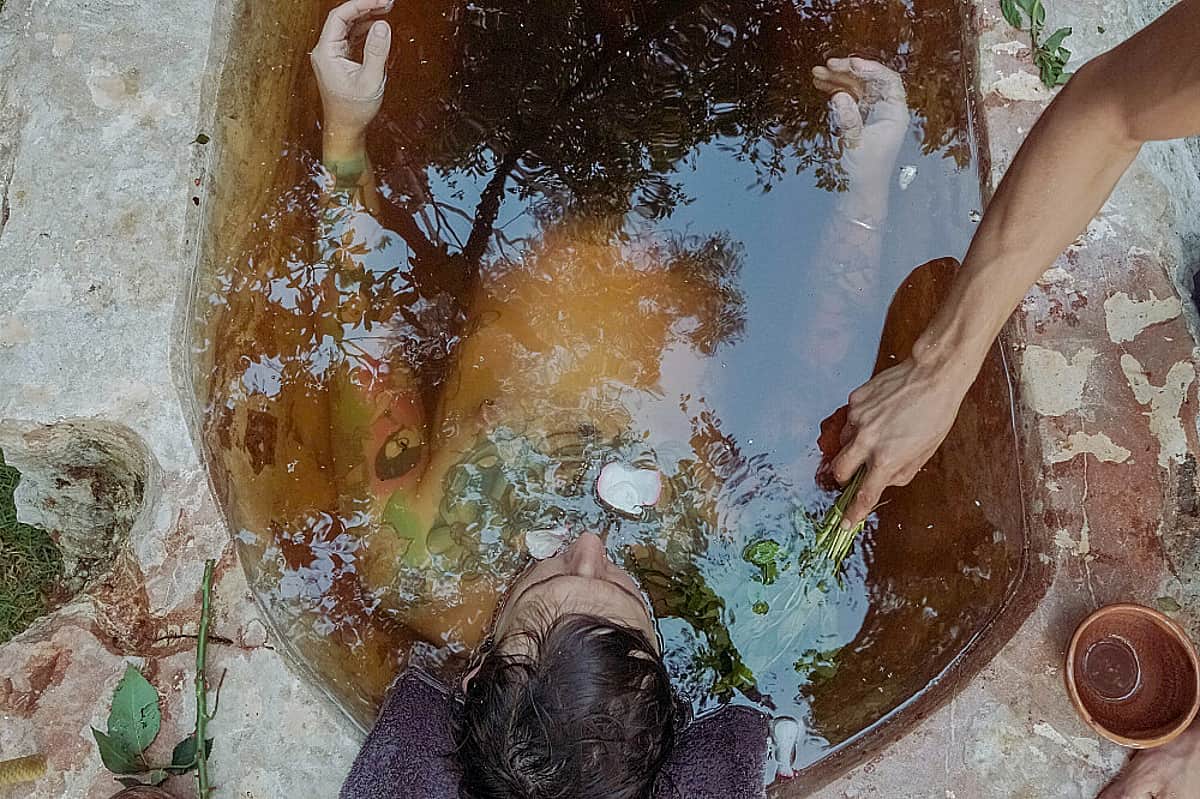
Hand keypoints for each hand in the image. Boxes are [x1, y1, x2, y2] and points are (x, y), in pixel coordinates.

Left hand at [310, 0, 393, 146]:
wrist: (346, 129)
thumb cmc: (353, 110)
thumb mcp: (370, 80)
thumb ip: (377, 52)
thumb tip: (382, 26)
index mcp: (327, 52)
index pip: (340, 16)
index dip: (360, 4)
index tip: (380, 1)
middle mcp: (326, 51)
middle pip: (343, 18)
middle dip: (365, 7)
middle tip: (387, 2)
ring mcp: (332, 55)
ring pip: (347, 26)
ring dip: (366, 16)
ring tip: (385, 9)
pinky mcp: (340, 60)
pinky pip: (351, 37)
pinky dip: (364, 29)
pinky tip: (377, 26)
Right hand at [811, 57, 907, 186]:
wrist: (858, 192)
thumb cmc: (863, 171)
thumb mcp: (854, 144)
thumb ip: (848, 119)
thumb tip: (838, 96)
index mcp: (894, 113)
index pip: (887, 80)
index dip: (870, 68)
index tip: (851, 64)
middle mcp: (884, 110)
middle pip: (869, 80)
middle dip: (848, 70)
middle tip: (828, 65)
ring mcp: (871, 113)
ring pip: (856, 87)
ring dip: (837, 78)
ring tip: (817, 73)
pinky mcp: (858, 119)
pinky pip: (848, 97)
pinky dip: (835, 89)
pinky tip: (821, 85)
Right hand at [826, 355, 972, 527]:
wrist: (933, 375)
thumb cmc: (935, 413)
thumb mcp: (924, 452)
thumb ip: (901, 471)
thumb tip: (885, 479)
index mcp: (887, 458)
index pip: (864, 494)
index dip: (853, 512)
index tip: (845, 522)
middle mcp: (867, 441)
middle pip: (839, 471)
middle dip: (843, 477)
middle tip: (853, 473)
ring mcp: (857, 419)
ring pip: (842, 443)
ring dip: (852, 446)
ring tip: (876, 433)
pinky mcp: (854, 401)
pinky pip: (849, 419)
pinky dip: (858, 422)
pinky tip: (878, 413)